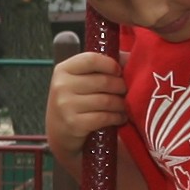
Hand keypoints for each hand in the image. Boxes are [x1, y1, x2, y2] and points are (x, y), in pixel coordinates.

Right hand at [47, 50, 128, 168]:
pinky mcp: (73, 123)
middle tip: (126, 92)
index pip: (91, 59)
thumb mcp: (79, 80)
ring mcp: (66, 105)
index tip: (118, 72)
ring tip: (124, 106)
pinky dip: (116, 117)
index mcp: (63, 69)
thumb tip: (129, 57)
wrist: (59, 132)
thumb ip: (100, 66)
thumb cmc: (74, 102)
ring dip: (121, 104)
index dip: (110, 64)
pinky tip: (119, 118)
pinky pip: (104, 117)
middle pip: (103, 81)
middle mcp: (61, 85)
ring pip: (106, 101)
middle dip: (121, 87)